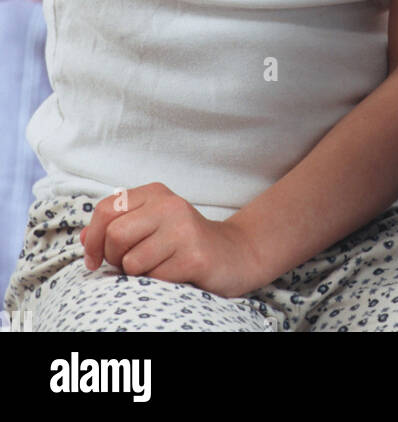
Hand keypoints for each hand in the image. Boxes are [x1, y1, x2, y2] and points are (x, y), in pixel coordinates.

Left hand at [79, 182, 264, 298]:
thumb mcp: (152, 223)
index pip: (105, 210)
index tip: (94, 259)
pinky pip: (153, 278)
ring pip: (131, 261)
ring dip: (136, 275)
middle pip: (114, 235)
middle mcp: (169, 205)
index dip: (91, 238)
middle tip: (128, 266)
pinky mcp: (193, 256)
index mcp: (155, 193)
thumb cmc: (185, 241)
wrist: (234, 253)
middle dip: (113, 259)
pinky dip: (156, 283)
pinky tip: (173, 274)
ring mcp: (183, 229)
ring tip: (154, 268)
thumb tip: (83, 238)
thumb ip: (119, 224)